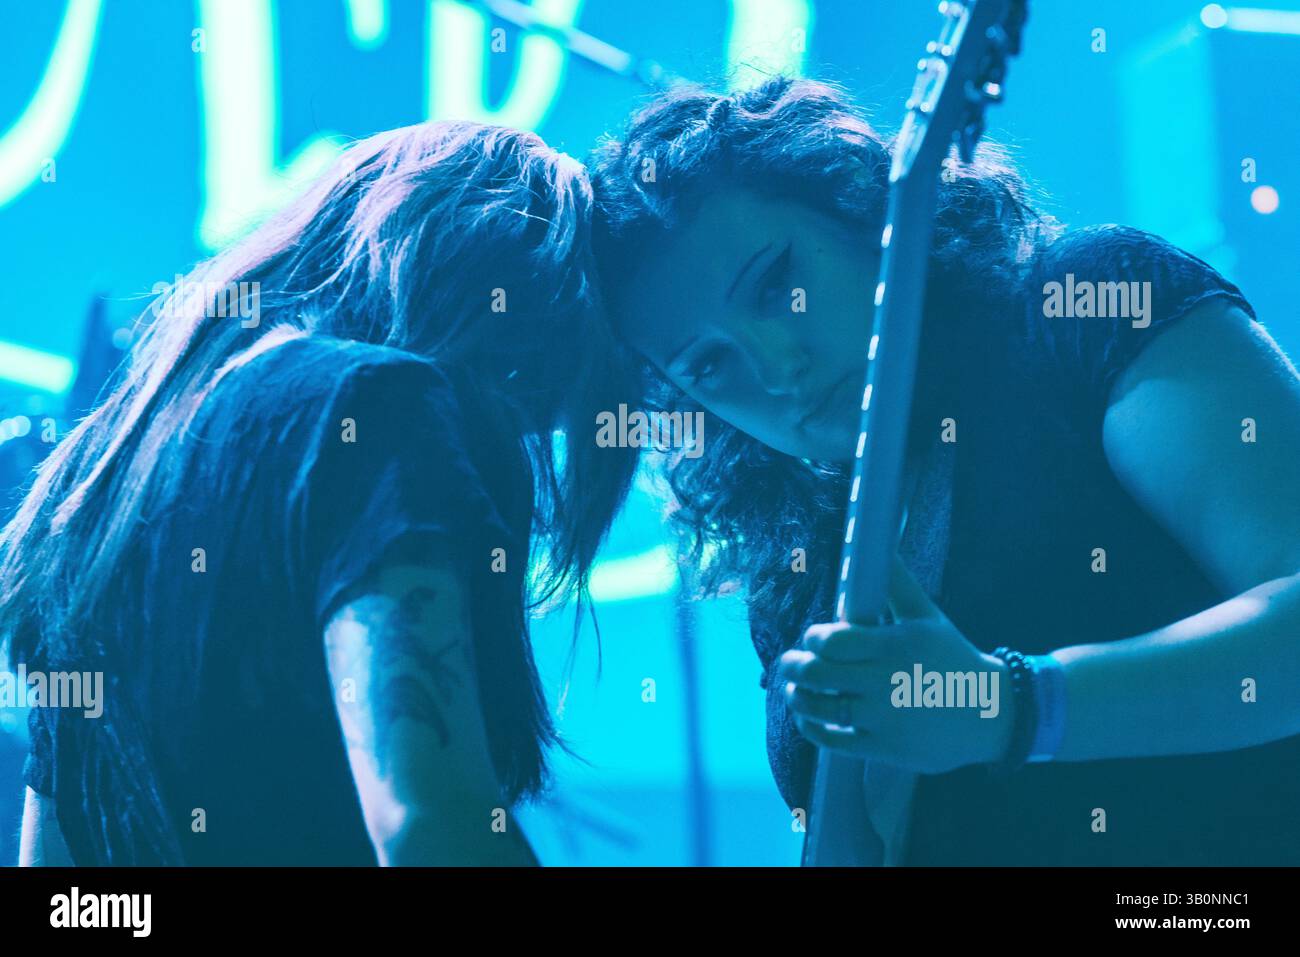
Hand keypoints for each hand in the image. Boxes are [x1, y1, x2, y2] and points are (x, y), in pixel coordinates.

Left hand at [777, 555, 1013, 774]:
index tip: (815, 638)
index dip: (814, 637)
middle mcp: (885, 681)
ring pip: (818, 706)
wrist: (990, 713)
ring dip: (797, 695)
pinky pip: (832, 739)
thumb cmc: (952, 658)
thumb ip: (897, 583)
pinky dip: (811, 727)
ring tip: (794, 688)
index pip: (832, 640)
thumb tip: (879, 543)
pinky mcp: (882, 747)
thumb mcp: (928, 616)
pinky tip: (808, 717)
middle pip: (816, 672)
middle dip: (793, 664)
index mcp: (894, 645)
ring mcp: (882, 717)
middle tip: (790, 661)